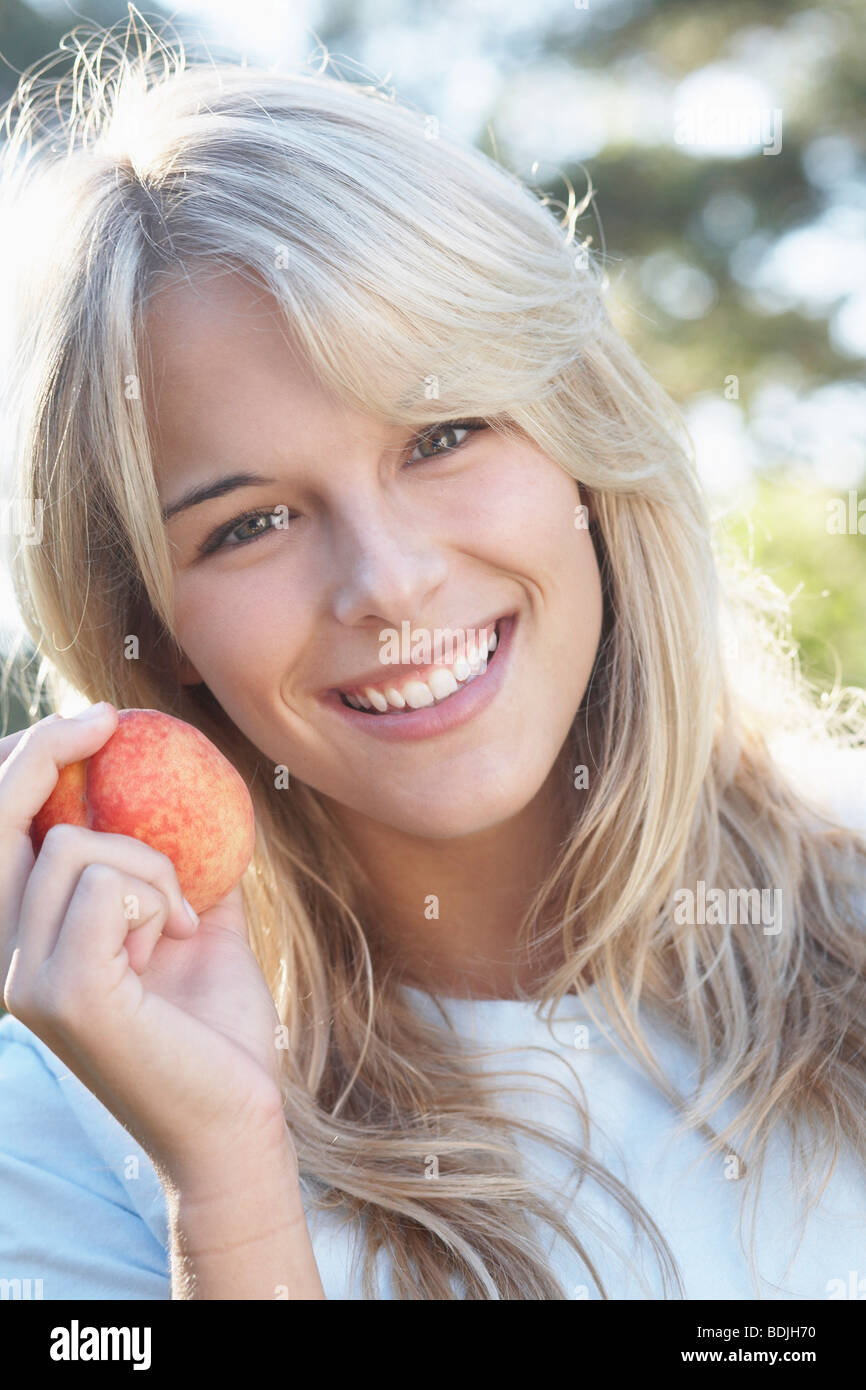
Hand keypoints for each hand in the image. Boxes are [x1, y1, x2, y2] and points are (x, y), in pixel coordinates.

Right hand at [1, 705, 288, 1188]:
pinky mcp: (65, 994)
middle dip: (42, 751)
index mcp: (22, 941)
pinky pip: (107, 886)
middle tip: (106, 719)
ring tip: (177, 920)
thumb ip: (172, 859)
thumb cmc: (215, 1025)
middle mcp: (4, 959)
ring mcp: (25, 980)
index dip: (20, 761)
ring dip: (150, 862)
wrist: (239, 1117)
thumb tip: (191, 782)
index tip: (90, 720)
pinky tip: (175, 939)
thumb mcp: (190, 919)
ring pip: (73, 846)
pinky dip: (156, 894)